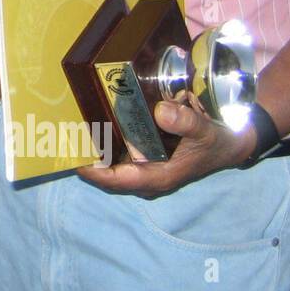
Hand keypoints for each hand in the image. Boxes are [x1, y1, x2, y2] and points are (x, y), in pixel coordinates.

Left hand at [76, 93, 256, 196]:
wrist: (230, 144)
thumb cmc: (215, 142)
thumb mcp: (205, 131)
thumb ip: (186, 122)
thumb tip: (160, 111)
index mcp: (156, 178)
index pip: (115, 179)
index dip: (92, 170)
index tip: (71, 156)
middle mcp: (145, 176)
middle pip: (106, 171)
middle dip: (84, 155)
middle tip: (59, 134)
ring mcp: (144, 167)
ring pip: (110, 161)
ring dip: (91, 146)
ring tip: (65, 124)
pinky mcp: (145, 156)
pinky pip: (119, 150)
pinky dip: (105, 138)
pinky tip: (90, 119)